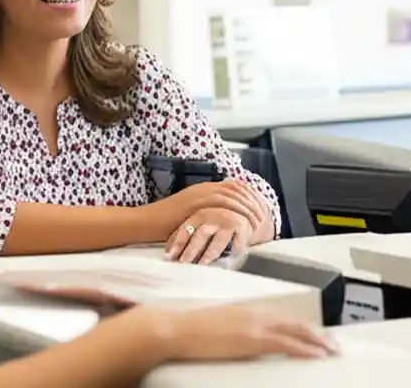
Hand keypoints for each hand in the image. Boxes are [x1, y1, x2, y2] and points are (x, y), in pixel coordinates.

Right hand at [124, 304, 338, 361]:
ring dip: (318, 342)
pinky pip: (287, 343)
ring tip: (332, 351)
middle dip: (318, 334)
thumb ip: (236, 329)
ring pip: (297, 331)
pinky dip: (306, 349)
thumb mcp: (218, 326)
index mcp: (247, 310)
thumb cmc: (189, 329)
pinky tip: (317, 355)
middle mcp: (255, 313)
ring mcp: (255, 325)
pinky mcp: (252, 338)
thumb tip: (243, 338)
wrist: (176, 328)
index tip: (315, 335)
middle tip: (333, 346)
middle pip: (296, 322)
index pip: (283, 317)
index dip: (303, 327)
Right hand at [148, 180, 266, 234]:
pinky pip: (223, 204)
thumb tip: (224, 222)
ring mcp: (200, 195)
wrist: (147, 222)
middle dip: (253, 203)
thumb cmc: (167, 224)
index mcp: (205, 188)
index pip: (235, 186)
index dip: (250, 196)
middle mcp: (205, 188)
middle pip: (237, 189)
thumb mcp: (191, 214)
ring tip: (257, 224)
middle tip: (263, 218)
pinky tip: (244, 225)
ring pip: (233, 196)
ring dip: (248, 209)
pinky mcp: (197, 204)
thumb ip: (207, 213)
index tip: (261, 209)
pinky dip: (236, 213)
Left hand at [164, 207, 251, 263]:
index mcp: (200, 215)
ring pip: (217, 242)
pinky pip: (236, 245)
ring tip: (201, 265)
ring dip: (209, 255)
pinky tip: (227, 260)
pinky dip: (231, 253)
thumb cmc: (217, 221)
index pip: (186, 229)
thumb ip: (184, 235)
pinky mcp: (242, 228)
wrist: (243, 209)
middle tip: (183, 263)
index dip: (177, 243)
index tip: (169, 256)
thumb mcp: (200, 223)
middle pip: (201, 235)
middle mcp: (214, 216)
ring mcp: (228, 222)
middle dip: (191, 250)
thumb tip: (168, 252)